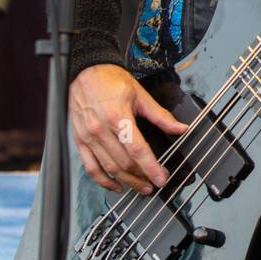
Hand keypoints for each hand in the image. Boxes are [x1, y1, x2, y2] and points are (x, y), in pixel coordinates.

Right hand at [69, 64, 188, 194]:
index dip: (151, 167)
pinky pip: (91, 168)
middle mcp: (101, 129)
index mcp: (118, 117)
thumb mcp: (140, 95)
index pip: (137, 150)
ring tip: (142, 187)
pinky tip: (117, 185)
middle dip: (142, 176)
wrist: (85, 72)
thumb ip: (160, 115)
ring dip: (127, 182)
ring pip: (109, 168)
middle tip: (155, 182)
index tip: (161, 178)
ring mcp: (89, 137)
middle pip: (124, 163)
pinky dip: (104, 181)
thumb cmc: (111, 81)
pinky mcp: (80, 141)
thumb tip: (180, 128)